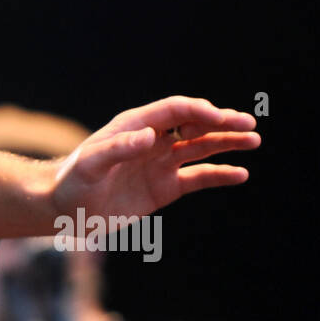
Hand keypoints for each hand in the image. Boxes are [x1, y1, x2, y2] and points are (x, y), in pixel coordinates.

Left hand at [51, 96, 259, 222]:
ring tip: (254, 140)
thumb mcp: (90, 165)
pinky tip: (240, 174)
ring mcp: (160, 164)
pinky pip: (198, 177)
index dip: (198, 111)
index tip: (220, 118)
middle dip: (221, 121)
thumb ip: (117, 149)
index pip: (174, 111)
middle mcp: (151, 141)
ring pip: (200, 148)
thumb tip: (150, 136)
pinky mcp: (164, 188)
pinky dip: (219, 174)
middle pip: (193, 124)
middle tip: (248, 123)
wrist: (65, 209)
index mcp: (134, 127)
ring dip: (226, 142)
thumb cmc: (72, 182)